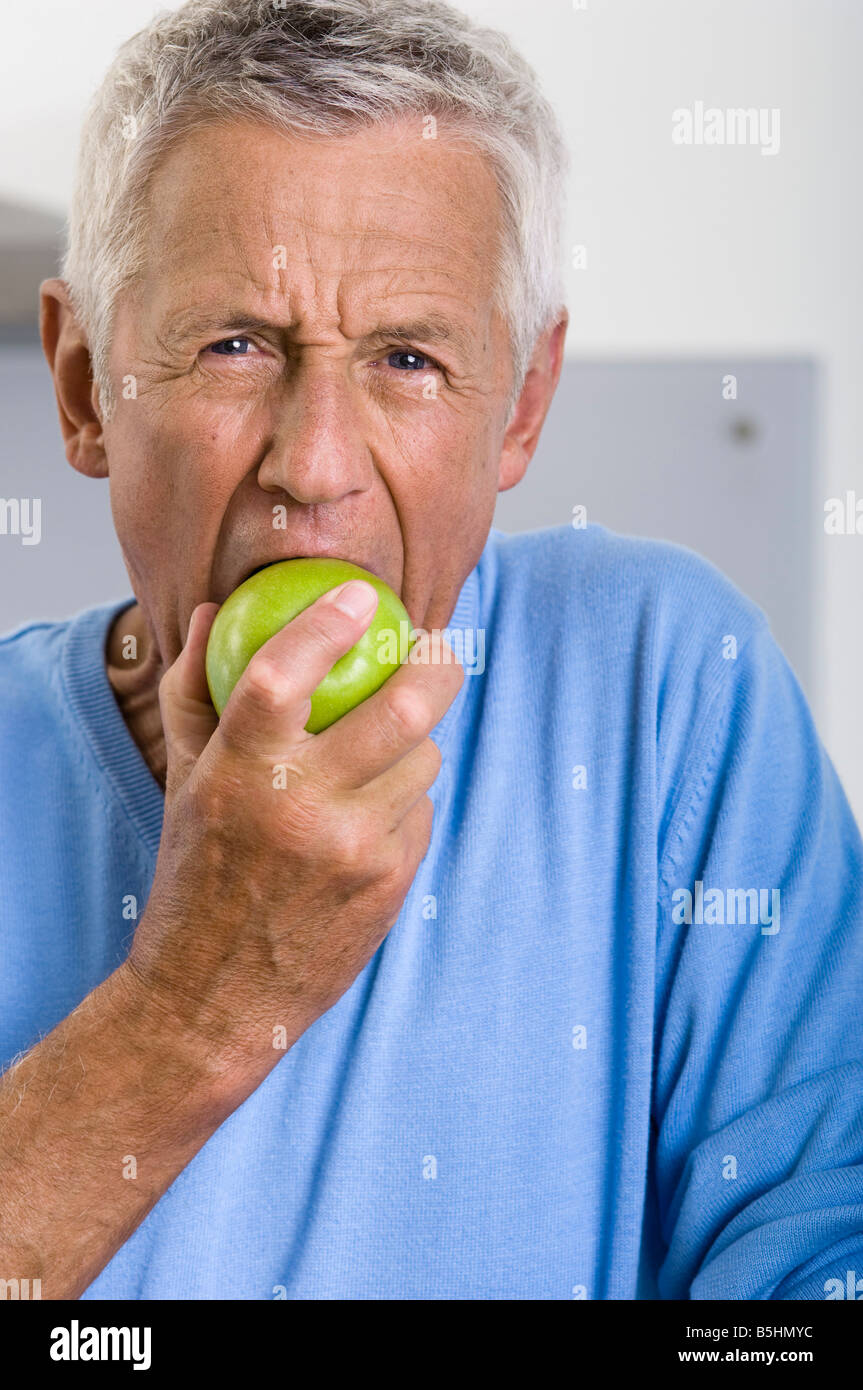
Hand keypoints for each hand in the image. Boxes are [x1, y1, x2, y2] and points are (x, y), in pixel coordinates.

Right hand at [124, 579, 463, 1093]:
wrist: (216, 997)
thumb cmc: (197, 874)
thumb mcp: (184, 784)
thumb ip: (193, 693)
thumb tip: (212, 611)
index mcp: (237, 774)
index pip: (280, 673)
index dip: (326, 624)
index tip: (362, 596)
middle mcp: (301, 808)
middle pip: (403, 708)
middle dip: (436, 664)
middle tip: (436, 647)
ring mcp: (354, 849)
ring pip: (424, 759)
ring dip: (415, 742)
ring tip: (386, 748)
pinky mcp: (391, 883)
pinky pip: (421, 811)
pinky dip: (406, 798)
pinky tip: (374, 812)